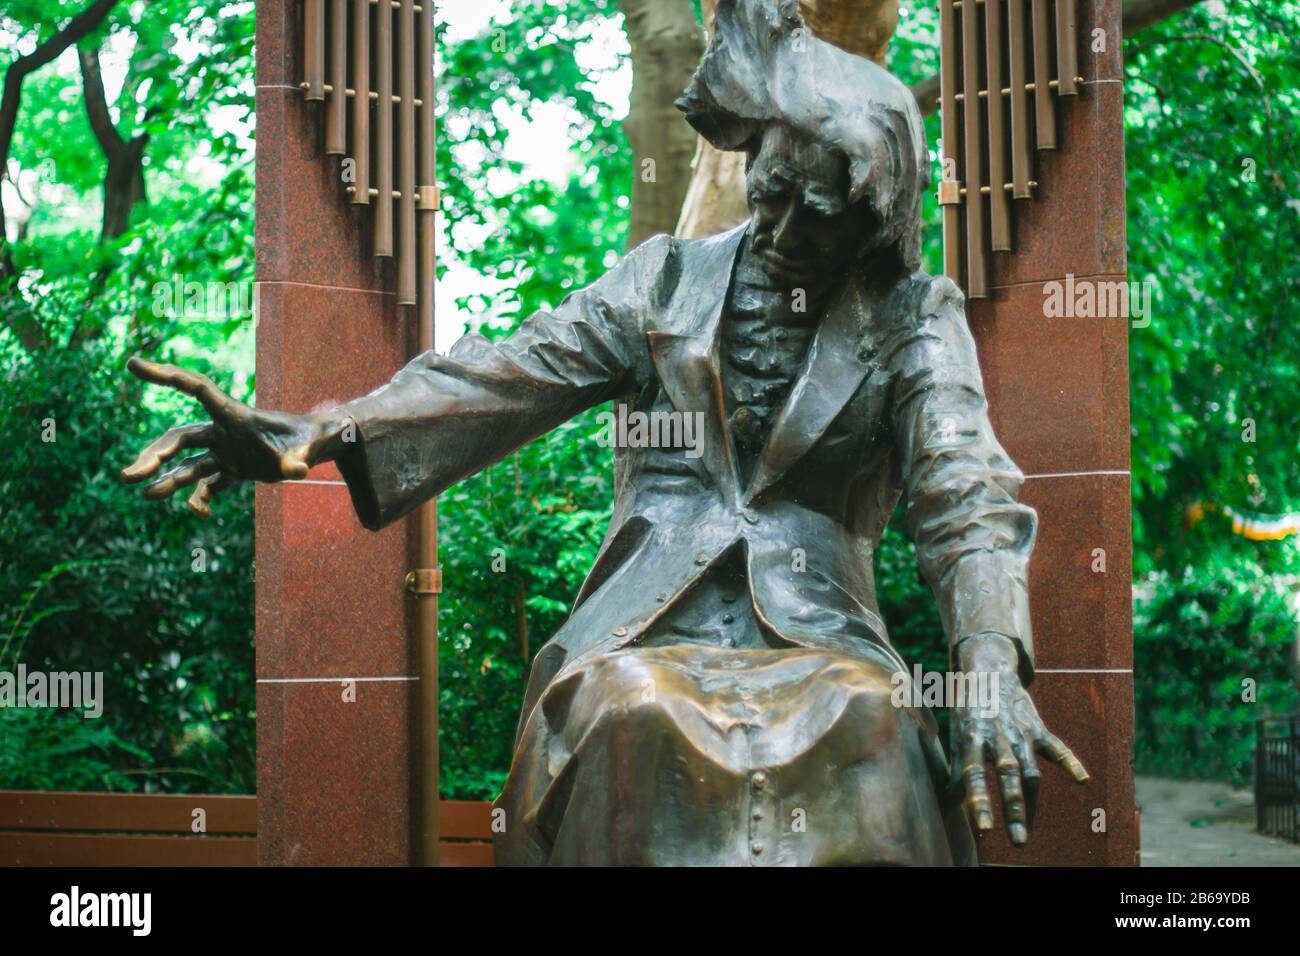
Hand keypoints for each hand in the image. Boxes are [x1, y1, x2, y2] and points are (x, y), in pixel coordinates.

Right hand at [121, 358, 342, 515]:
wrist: (318, 446)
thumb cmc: (313, 438)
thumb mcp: (311, 446)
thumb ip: (301, 456)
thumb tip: (297, 471)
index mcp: (235, 415)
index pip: (196, 389)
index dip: (166, 376)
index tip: (135, 365)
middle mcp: (223, 432)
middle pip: (179, 438)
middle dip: (154, 456)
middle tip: (128, 477)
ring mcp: (225, 452)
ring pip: (187, 465)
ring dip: (167, 480)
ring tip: (146, 496)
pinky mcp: (232, 471)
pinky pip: (208, 486)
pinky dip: (201, 499)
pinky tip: (202, 514)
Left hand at [950, 632, 1088, 845]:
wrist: (988, 670)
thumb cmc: (969, 710)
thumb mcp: (957, 735)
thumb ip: (958, 769)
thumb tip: (949, 802)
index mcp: (972, 738)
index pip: (974, 774)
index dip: (979, 801)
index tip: (984, 829)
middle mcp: (997, 737)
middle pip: (1008, 776)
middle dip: (1013, 809)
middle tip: (1018, 841)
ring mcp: (1019, 733)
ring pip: (1030, 771)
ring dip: (1031, 802)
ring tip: (1028, 831)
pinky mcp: (1037, 729)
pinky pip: (1056, 747)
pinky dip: (1070, 762)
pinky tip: (1082, 780)